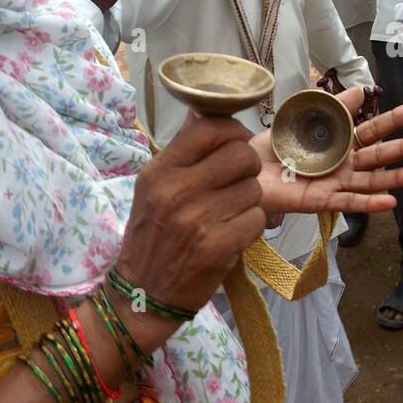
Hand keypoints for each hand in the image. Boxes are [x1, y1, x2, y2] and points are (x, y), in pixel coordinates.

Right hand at [116, 113, 265, 350]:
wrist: (144, 294)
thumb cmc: (153, 236)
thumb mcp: (154, 188)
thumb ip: (182, 153)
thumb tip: (204, 109)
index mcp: (159, 171)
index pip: (210, 128)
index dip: (233, 132)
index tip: (236, 145)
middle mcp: (176, 191)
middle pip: (241, 154)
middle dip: (248, 167)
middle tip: (239, 181)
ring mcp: (197, 220)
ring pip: (253, 189)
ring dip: (250, 201)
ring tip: (231, 213)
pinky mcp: (217, 247)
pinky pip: (258, 219)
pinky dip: (252, 226)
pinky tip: (234, 233)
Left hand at [251, 87, 402, 215]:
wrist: (247, 169)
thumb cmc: (274, 146)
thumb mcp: (303, 117)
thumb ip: (331, 106)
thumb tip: (360, 89)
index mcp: (340, 142)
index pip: (372, 129)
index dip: (393, 119)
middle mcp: (344, 163)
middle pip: (378, 155)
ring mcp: (336, 183)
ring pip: (372, 181)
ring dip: (397, 178)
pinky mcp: (323, 201)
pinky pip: (350, 203)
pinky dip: (370, 204)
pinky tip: (391, 202)